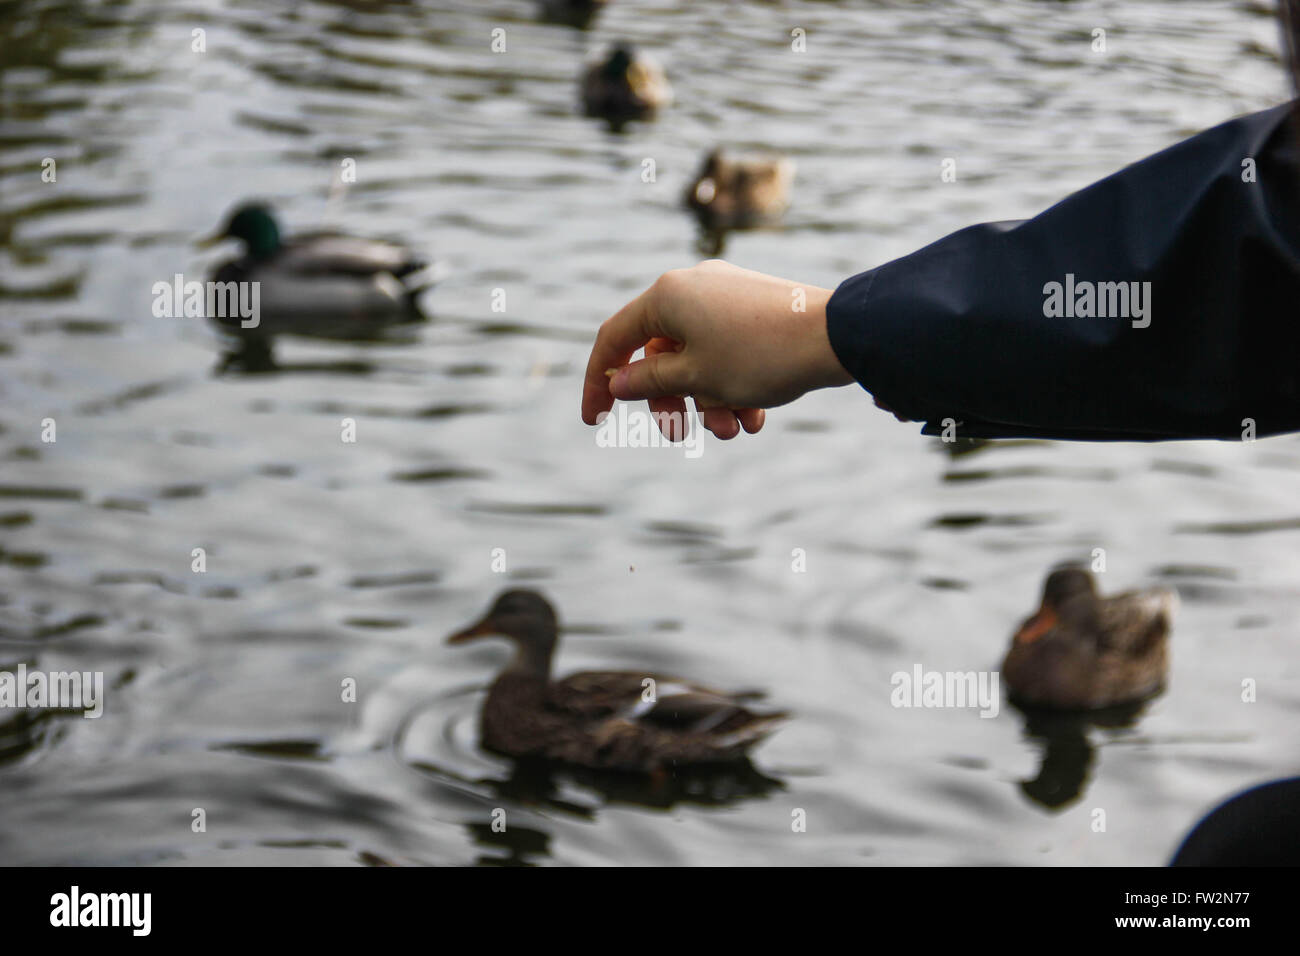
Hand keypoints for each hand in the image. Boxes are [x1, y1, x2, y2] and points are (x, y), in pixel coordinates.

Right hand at [580, 260, 854, 439]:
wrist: (836, 337)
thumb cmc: (760, 355)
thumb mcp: (696, 378)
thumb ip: (650, 381)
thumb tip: (620, 383)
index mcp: (666, 296)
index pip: (614, 339)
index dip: (599, 381)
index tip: (595, 419)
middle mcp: (691, 288)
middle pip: (659, 354)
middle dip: (672, 401)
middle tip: (683, 433)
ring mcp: (725, 296)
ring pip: (697, 359)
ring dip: (708, 401)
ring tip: (736, 430)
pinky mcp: (753, 308)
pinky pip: (727, 351)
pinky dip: (733, 386)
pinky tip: (756, 417)